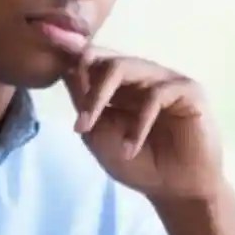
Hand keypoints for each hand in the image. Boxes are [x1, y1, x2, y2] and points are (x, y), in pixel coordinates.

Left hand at [62, 47, 223, 201]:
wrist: (175, 191)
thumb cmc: (139, 164)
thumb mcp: (99, 135)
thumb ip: (84, 104)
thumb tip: (65, 69)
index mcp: (121, 83)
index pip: (95, 58)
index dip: (71, 53)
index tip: (47, 43)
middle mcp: (143, 75)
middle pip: (105, 57)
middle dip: (83, 82)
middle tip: (76, 116)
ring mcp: (166, 79)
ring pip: (124, 67)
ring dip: (99, 98)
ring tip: (87, 129)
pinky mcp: (188, 90)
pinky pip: (156, 94)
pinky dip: (138, 124)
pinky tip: (130, 149)